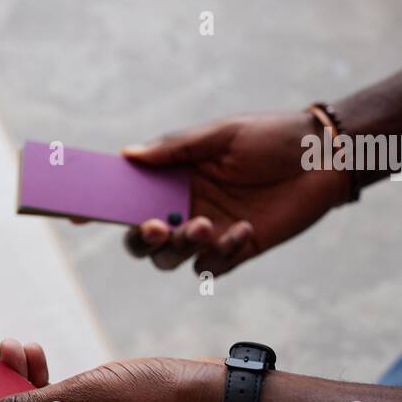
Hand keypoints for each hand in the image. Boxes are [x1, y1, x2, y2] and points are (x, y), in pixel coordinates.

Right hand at [120, 111, 349, 275]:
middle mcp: (182, 208)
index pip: (127, 195)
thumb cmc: (272, 137)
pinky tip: (246, 230)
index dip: (98, 206)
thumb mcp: (221, 134)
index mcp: (173, 178)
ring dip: (180, 248)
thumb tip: (127, 154)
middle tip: (154, 228)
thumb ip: (175, 147)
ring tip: (206, 225)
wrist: (326, 157)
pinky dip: (223, 254)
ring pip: (169, 260)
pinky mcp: (235, 249)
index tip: (75, 212)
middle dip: (138, 240)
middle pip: (139, 240)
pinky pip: (210, 267)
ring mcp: (206, 232)